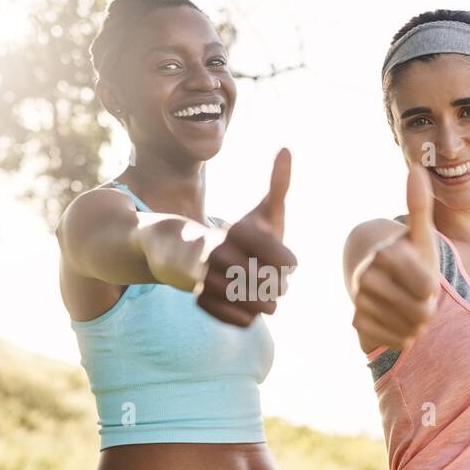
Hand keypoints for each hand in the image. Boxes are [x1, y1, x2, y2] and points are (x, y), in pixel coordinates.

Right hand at [195, 148, 297, 325]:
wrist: (182, 252)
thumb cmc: (236, 235)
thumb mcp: (259, 210)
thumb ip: (277, 184)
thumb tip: (286, 148)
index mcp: (238, 233)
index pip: (284, 260)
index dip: (288, 264)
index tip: (286, 262)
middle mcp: (219, 254)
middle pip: (271, 285)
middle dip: (277, 286)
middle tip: (272, 282)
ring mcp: (207, 278)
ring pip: (256, 306)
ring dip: (264, 305)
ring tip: (262, 297)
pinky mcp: (200, 298)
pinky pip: (240, 320)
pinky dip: (246, 316)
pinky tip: (242, 306)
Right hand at [350, 158, 438, 349]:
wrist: (378, 282)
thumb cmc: (408, 257)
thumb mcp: (420, 235)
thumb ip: (420, 205)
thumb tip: (418, 167)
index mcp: (385, 255)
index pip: (426, 285)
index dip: (432, 286)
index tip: (424, 277)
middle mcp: (366, 278)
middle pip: (421, 310)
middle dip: (426, 306)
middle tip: (418, 296)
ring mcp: (360, 303)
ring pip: (410, 328)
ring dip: (417, 323)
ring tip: (409, 308)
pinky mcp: (358, 325)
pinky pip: (396, 341)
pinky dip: (404, 336)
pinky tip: (399, 322)